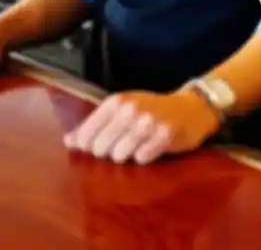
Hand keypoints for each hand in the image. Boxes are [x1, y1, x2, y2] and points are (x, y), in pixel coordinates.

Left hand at [63, 89, 221, 164]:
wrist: (192, 107)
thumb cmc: (153, 109)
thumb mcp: (123, 108)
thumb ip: (95, 124)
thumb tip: (69, 142)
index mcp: (116, 102)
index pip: (86, 134)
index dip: (89, 147)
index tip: (98, 147)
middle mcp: (130, 110)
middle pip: (100, 149)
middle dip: (109, 152)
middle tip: (124, 145)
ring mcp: (148, 122)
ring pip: (119, 155)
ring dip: (127, 156)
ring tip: (139, 146)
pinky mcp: (164, 136)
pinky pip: (141, 158)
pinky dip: (144, 158)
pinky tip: (152, 148)